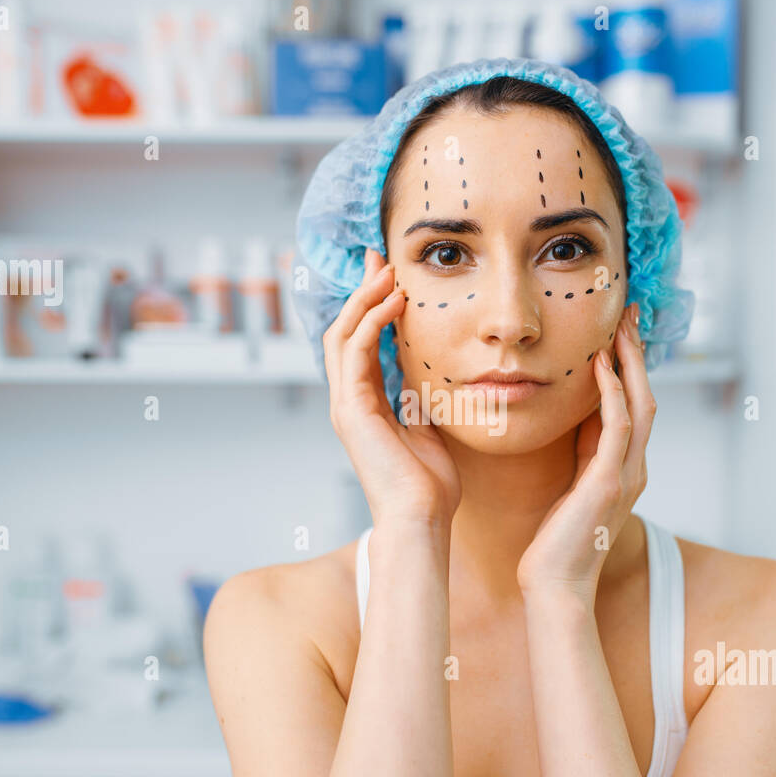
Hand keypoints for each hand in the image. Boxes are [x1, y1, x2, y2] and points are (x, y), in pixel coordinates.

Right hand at [324, 248, 461, 527]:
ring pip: (343, 334)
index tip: (390, 276)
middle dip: (361, 291)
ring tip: (388, 270)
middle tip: (380, 257)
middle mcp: (350, 402)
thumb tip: (432, 377)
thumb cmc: (431, 486)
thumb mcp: (431, 430)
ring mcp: (346, 405)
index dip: (372, 307)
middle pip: (344, 330)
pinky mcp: (351, 410)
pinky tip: (394, 301)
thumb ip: (423, 402)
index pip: (362, 344)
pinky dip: (371, 321)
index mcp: (367, 406)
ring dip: (365, 298)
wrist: (422, 520)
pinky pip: (354, 351)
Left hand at [517, 303, 654, 605]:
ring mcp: (626, 475)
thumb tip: (575, 418)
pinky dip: (611, 394)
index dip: (630, 367)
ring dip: (630, 363)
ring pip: (639, 406)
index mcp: (623, 468)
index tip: (621, 331)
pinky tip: (601, 366)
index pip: (633, 406)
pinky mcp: (607, 484)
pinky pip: (616, 428)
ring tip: (620, 326)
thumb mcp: (571, 486)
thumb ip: (580, 454)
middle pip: (645, 396)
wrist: (556, 587)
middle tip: (629, 313)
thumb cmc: (556, 544)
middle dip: (638, 353)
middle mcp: (633, 468)